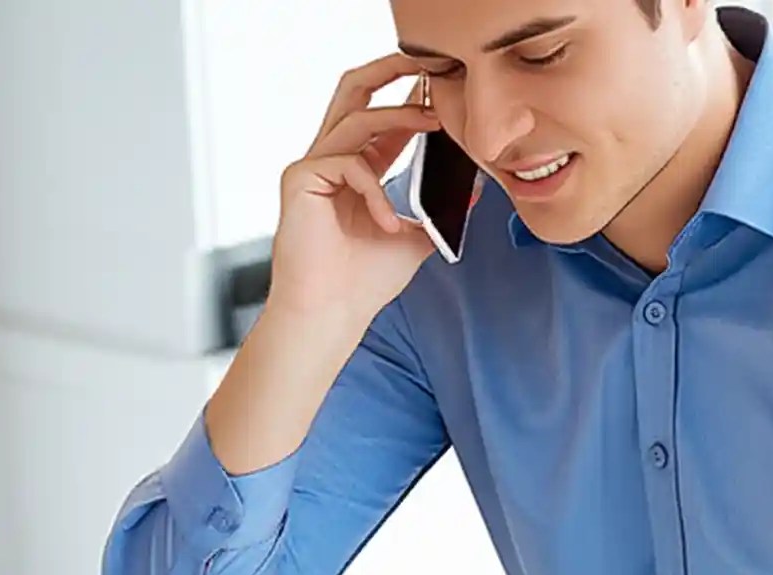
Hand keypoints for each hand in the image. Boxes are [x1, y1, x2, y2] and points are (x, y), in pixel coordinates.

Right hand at [267, 53, 440, 320]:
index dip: (414, 99)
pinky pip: (347, 162)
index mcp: (356, 169)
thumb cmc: (364, 282)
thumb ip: (438, 212)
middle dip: (389, 70)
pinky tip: (388, 223)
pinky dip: (375, 190)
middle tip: (427, 64)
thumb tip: (473, 191)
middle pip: (353, 91)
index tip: (446, 90)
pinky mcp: (300, 179)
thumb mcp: (416, 239)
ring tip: (433, 124)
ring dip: (399, 115)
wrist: (332, 313)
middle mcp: (331, 160)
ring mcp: (312, 167)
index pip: (385, 117)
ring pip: (355, 117)